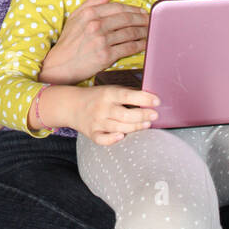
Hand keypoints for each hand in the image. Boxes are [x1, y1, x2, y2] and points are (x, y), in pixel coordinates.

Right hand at [35, 82, 157, 144]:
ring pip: (118, 128)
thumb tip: (150, 98)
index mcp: (107, 94)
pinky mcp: (92, 133)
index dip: (143, 98)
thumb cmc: (96, 97)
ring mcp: (96, 122)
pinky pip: (103, 139)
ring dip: (135, 127)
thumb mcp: (109, 89)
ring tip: (147, 125)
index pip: (127, 95)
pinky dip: (112, 139)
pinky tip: (122, 136)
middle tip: (155, 115)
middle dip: (142, 115)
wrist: (70, 105)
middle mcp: (102, 108)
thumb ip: (127, 94)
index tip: (157, 101)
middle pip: (125, 115)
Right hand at [39, 0, 149, 84]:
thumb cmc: (68, 42)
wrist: (60, 64)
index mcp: (89, 13)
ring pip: (130, 33)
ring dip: (143, 32)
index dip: (133, 8)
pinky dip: (140, 45)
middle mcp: (96, 24)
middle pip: (127, 19)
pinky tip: (145, 44)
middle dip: (142, 19)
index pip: (118, 7)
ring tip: (150, 32)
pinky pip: (128, 48)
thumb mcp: (74, 17)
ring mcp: (101, 40)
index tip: (142, 11)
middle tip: (150, 20)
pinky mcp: (106, 55)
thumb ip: (91, 3)